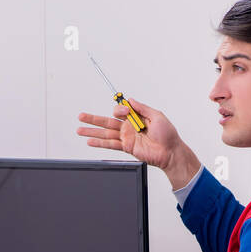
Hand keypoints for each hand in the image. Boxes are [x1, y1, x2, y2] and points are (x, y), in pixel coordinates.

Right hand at [76, 98, 199, 188]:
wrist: (170, 152)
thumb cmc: (167, 135)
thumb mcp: (157, 116)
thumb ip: (142, 108)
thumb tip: (130, 99)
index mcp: (136, 117)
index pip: (120, 110)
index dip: (119, 109)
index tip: (123, 111)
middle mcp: (129, 127)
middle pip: (107, 121)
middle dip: (93, 119)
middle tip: (81, 116)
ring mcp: (127, 138)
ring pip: (106, 133)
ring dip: (92, 132)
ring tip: (79, 130)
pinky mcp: (127, 147)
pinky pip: (111, 144)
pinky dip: (100, 143)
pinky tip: (90, 141)